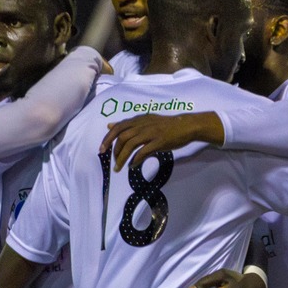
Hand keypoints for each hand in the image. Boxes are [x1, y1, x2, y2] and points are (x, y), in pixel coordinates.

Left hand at [100, 111, 221, 170]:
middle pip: (122, 137)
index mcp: (138, 120)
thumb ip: (128, 124)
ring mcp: (151, 133)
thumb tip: (110, 125)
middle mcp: (142, 125)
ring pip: (130, 145)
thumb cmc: (166, 125)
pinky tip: (132, 166)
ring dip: (122, 158)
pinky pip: (143, 151)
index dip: (107, 139)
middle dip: (114, 150)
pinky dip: (135, 160)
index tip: (101, 150)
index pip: (118, 128)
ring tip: (119, 168)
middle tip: (112, 162)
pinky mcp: (159, 142)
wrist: (186, 126)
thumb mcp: (145, 121)